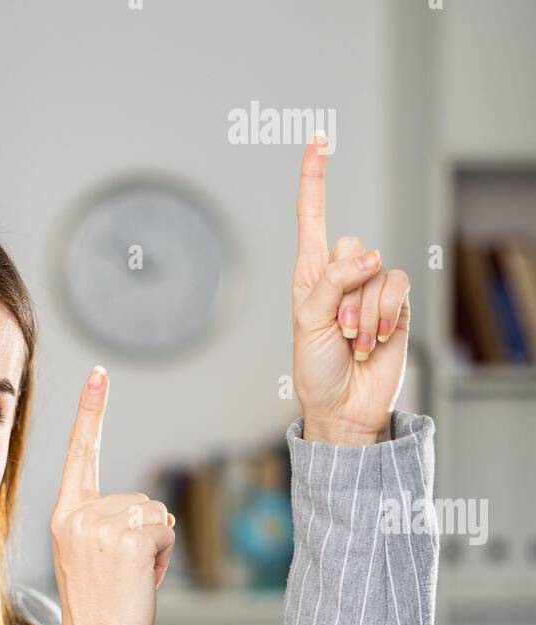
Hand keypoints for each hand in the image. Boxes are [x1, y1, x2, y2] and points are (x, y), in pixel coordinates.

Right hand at [51, 366, 176, 624]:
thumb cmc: (102, 612)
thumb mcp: (90, 559)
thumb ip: (105, 525)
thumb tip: (153, 516)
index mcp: (64, 517)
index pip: (81, 455)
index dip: (90, 412)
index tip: (97, 373)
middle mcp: (76, 516)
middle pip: (139, 499)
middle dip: (147, 536)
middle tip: (124, 576)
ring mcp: (97, 525)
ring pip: (156, 513)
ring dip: (157, 549)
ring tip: (131, 580)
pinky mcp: (123, 537)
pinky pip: (165, 529)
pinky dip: (164, 557)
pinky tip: (142, 580)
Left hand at [292, 131, 410, 444]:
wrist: (344, 406)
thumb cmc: (316, 368)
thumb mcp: (307, 324)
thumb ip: (332, 283)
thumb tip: (369, 257)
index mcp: (309, 275)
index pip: (312, 218)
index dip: (314, 179)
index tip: (318, 139)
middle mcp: (341, 275)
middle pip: (350, 245)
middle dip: (343, 292)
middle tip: (336, 331)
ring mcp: (371, 288)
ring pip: (375, 270)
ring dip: (362, 313)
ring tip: (353, 343)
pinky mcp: (396, 303)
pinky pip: (396, 286)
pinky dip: (383, 314)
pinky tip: (375, 340)